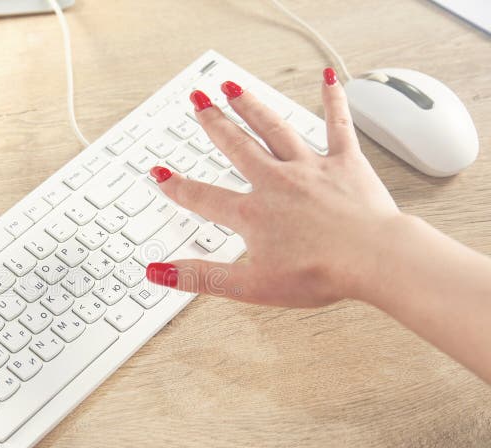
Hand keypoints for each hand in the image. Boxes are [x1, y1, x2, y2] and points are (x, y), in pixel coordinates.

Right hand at [145, 69, 400, 306]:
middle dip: (213, 123)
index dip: (177, 187)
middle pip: (237, 147)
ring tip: (232, 87)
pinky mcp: (345, 163)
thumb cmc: (319, 273)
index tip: (159, 173)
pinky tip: (326, 78)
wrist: (373, 259)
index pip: (204, 198)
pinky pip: (337, 126)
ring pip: (274, 129)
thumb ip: (201, 276)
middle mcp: (276, 182)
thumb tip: (159, 272)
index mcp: (253, 214)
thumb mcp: (250, 285)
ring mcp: (310, 169)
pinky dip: (333, 101)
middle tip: (197, 102)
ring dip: (251, 106)